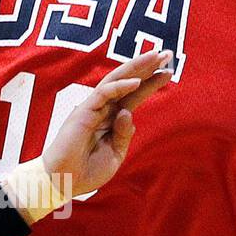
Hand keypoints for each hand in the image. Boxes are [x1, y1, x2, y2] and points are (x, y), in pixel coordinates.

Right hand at [40, 49, 172, 198]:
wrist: (66, 182)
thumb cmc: (87, 170)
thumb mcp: (115, 154)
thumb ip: (124, 135)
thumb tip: (128, 113)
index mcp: (112, 118)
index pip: (134, 95)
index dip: (151, 83)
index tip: (168, 72)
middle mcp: (104, 109)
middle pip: (127, 81)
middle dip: (146, 66)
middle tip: (166, 53)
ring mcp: (93, 108)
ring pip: (116, 80)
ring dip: (136, 68)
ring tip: (154, 57)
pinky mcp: (83, 112)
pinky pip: (103, 94)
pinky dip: (120, 86)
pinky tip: (137, 82)